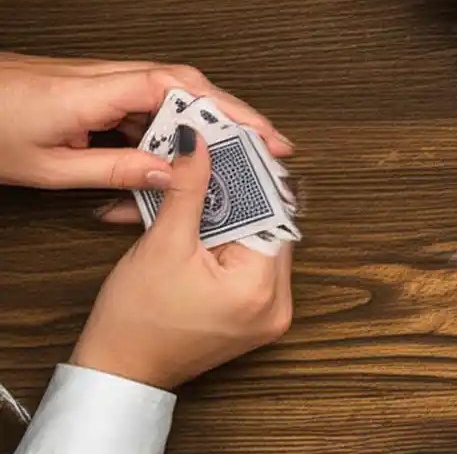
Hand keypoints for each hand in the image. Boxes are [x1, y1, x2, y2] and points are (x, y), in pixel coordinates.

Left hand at [0, 54, 290, 214]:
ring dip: (205, 124)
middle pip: (189, 87)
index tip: (263, 135)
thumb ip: (115, 169)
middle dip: (235, 115)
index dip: (229, 112)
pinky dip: (170, 131)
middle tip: (271, 144)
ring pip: (171, 96)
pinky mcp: (94, 91)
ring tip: (235, 156)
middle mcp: (106, 77)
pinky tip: (177, 159)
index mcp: (97, 90)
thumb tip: (171, 173)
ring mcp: (100, 81)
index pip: (181, 91)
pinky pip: (145, 106)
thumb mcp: (49, 167)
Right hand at [69, 126, 292, 388]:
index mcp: (262, 288)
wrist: (119, 371)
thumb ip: (188, 189)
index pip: (269, 213)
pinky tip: (205, 229)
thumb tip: (199, 143)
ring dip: (231, 220)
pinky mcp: (257, 318)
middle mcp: (279, 304)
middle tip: (214, 168)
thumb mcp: (163, 244)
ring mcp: (270, 314)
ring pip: (258, 244)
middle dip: (237, 199)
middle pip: (267, 228)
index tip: (230, 152)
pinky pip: (251, 268)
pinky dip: (230, 246)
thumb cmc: (134, 320)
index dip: (247, 180)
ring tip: (202, 198)